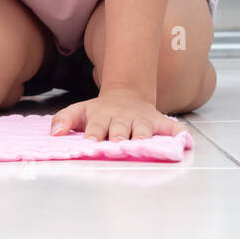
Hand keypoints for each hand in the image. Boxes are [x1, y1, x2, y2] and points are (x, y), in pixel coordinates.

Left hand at [50, 87, 185, 141]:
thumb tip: (55, 133)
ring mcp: (143, 120)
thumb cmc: (100, 111)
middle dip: (119, 135)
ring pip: (144, 129)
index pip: (96, 125)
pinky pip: (172, 127)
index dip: (93, 134)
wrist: (127, 95)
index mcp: (103, 116)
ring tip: (143, 142)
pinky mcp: (160, 122)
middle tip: (117, 143)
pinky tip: (184, 140)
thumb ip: (64, 120)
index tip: (90, 142)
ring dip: (143, 135)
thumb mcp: (79, 111)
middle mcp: (123, 118)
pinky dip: (178, 133)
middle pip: (121, 128)